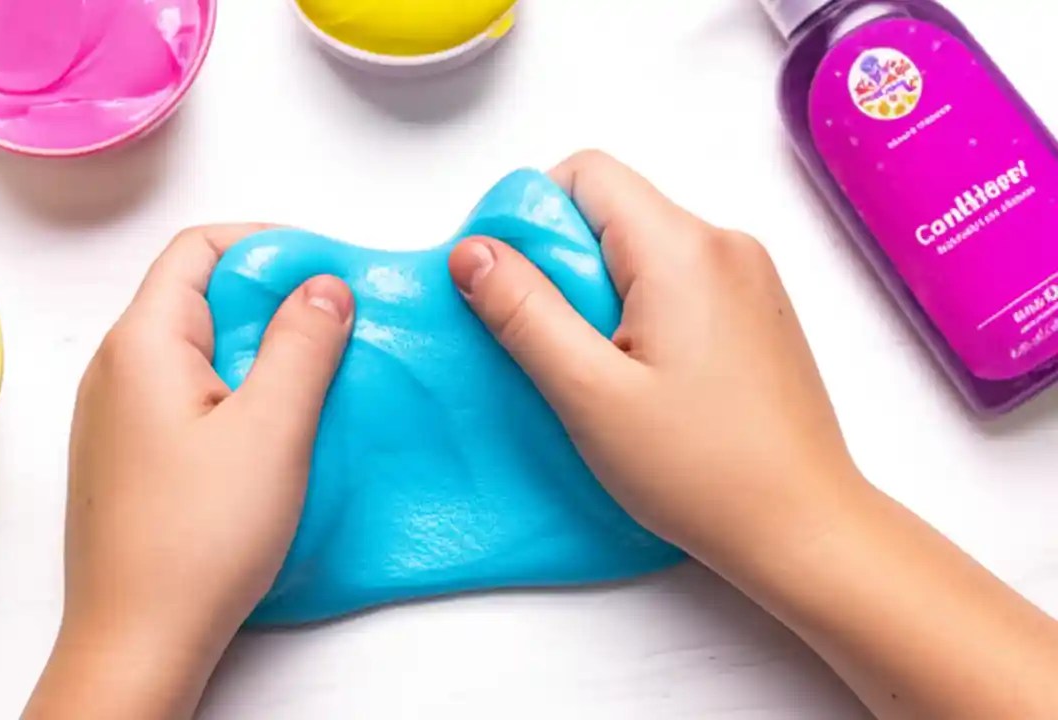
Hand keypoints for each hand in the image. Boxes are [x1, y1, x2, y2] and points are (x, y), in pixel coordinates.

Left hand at [27, 225, 354, 719]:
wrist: (136, 641)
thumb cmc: (199, 538)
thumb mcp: (271, 430)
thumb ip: (303, 344)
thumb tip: (324, 283)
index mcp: (141, 343)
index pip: (198, 248)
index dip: (267, 243)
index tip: (327, 270)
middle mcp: (114, 368)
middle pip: (196, 294)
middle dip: (270, 297)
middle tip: (334, 326)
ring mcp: (115, 415)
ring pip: (195, 347)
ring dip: (256, 347)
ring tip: (314, 376)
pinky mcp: (128, 455)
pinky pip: (185, 392)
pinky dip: (234, 387)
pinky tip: (272, 426)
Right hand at [450, 151, 1057, 718]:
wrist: (805, 527)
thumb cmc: (700, 468)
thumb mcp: (589, 393)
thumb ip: (523, 312)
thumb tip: (471, 250)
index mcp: (683, 247)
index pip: (587, 172)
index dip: (529, 215)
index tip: (506, 285)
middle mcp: (725, 243)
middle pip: (615, 210)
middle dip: (563, 263)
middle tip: (549, 345)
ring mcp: (751, 276)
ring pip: (645, 248)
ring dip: (600, 292)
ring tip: (596, 372)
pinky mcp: (760, 312)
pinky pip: (680, 280)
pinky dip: (641, 311)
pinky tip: (640, 379)